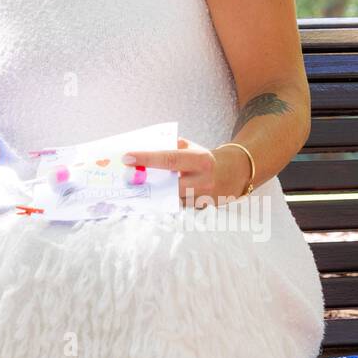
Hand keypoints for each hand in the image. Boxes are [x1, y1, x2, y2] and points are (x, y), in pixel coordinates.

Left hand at [123, 137, 249, 208]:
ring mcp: (204, 198)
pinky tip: (152, 198)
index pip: (169, 159)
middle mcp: (204, 180)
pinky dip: (165, 202)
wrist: (231, 174)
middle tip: (127, 178)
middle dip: (147, 182)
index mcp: (201, 160)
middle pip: (168, 185)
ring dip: (154, 194)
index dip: (147, 159)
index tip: (127, 158)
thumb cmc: (202, 158)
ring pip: (172, 199)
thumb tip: (143, 153)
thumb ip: (170, 148)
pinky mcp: (202, 210)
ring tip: (136, 188)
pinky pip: (178, 207)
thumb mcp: (190, 147)